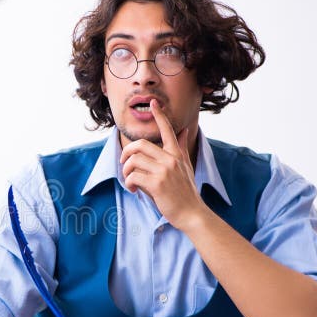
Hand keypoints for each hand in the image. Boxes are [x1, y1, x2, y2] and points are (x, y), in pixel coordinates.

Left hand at [119, 99, 206, 229]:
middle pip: (139, 145)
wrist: (192, 213)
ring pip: (133, 161)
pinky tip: (134, 190)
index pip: (167, 130)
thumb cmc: (186, 192)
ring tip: (130, 181)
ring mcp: (164, 171)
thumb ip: (181, 147)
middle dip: (126, 153)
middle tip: (124, 164)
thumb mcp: (186, 166)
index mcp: (176, 154)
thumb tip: (184, 130)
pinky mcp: (157, 184)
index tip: (153, 103)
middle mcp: (171, 159)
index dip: (160, 115)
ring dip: (126, 172)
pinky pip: (133, 176)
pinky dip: (129, 183)